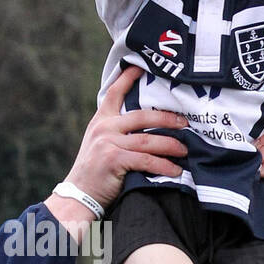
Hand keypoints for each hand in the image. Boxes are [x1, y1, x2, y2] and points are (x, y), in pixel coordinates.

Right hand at [46, 67, 187, 228]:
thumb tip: (147, 128)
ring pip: (148, 140)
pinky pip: (147, 160)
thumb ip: (117, 133)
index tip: (142, 67)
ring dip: (171, 145)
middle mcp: (104, 128)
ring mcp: (108, 142)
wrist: (78, 196)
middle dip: (167, 118)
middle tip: (185, 123)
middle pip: (142, 115)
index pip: (114, 92)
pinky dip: (164, 166)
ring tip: (185, 150)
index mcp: (101, 121)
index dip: (129, 77)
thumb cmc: (94, 174)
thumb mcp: (99, 145)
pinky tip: (175, 170)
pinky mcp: (114, 159)